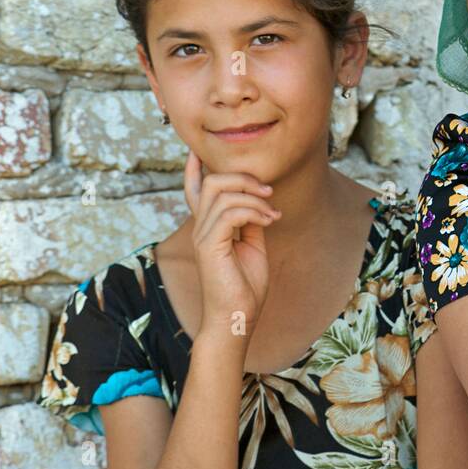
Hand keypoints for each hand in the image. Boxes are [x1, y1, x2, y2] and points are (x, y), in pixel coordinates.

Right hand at [183, 149, 277, 340]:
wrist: (237, 318)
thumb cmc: (244, 286)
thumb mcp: (253, 246)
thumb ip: (251, 221)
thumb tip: (260, 201)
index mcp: (209, 228)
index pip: (195, 191)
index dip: (194, 169)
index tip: (197, 150)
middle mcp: (201, 229)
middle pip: (211, 183)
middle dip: (242, 178)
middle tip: (268, 190)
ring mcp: (203, 237)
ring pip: (220, 193)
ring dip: (254, 197)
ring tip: (272, 212)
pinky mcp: (210, 246)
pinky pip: (229, 213)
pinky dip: (253, 211)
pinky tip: (269, 220)